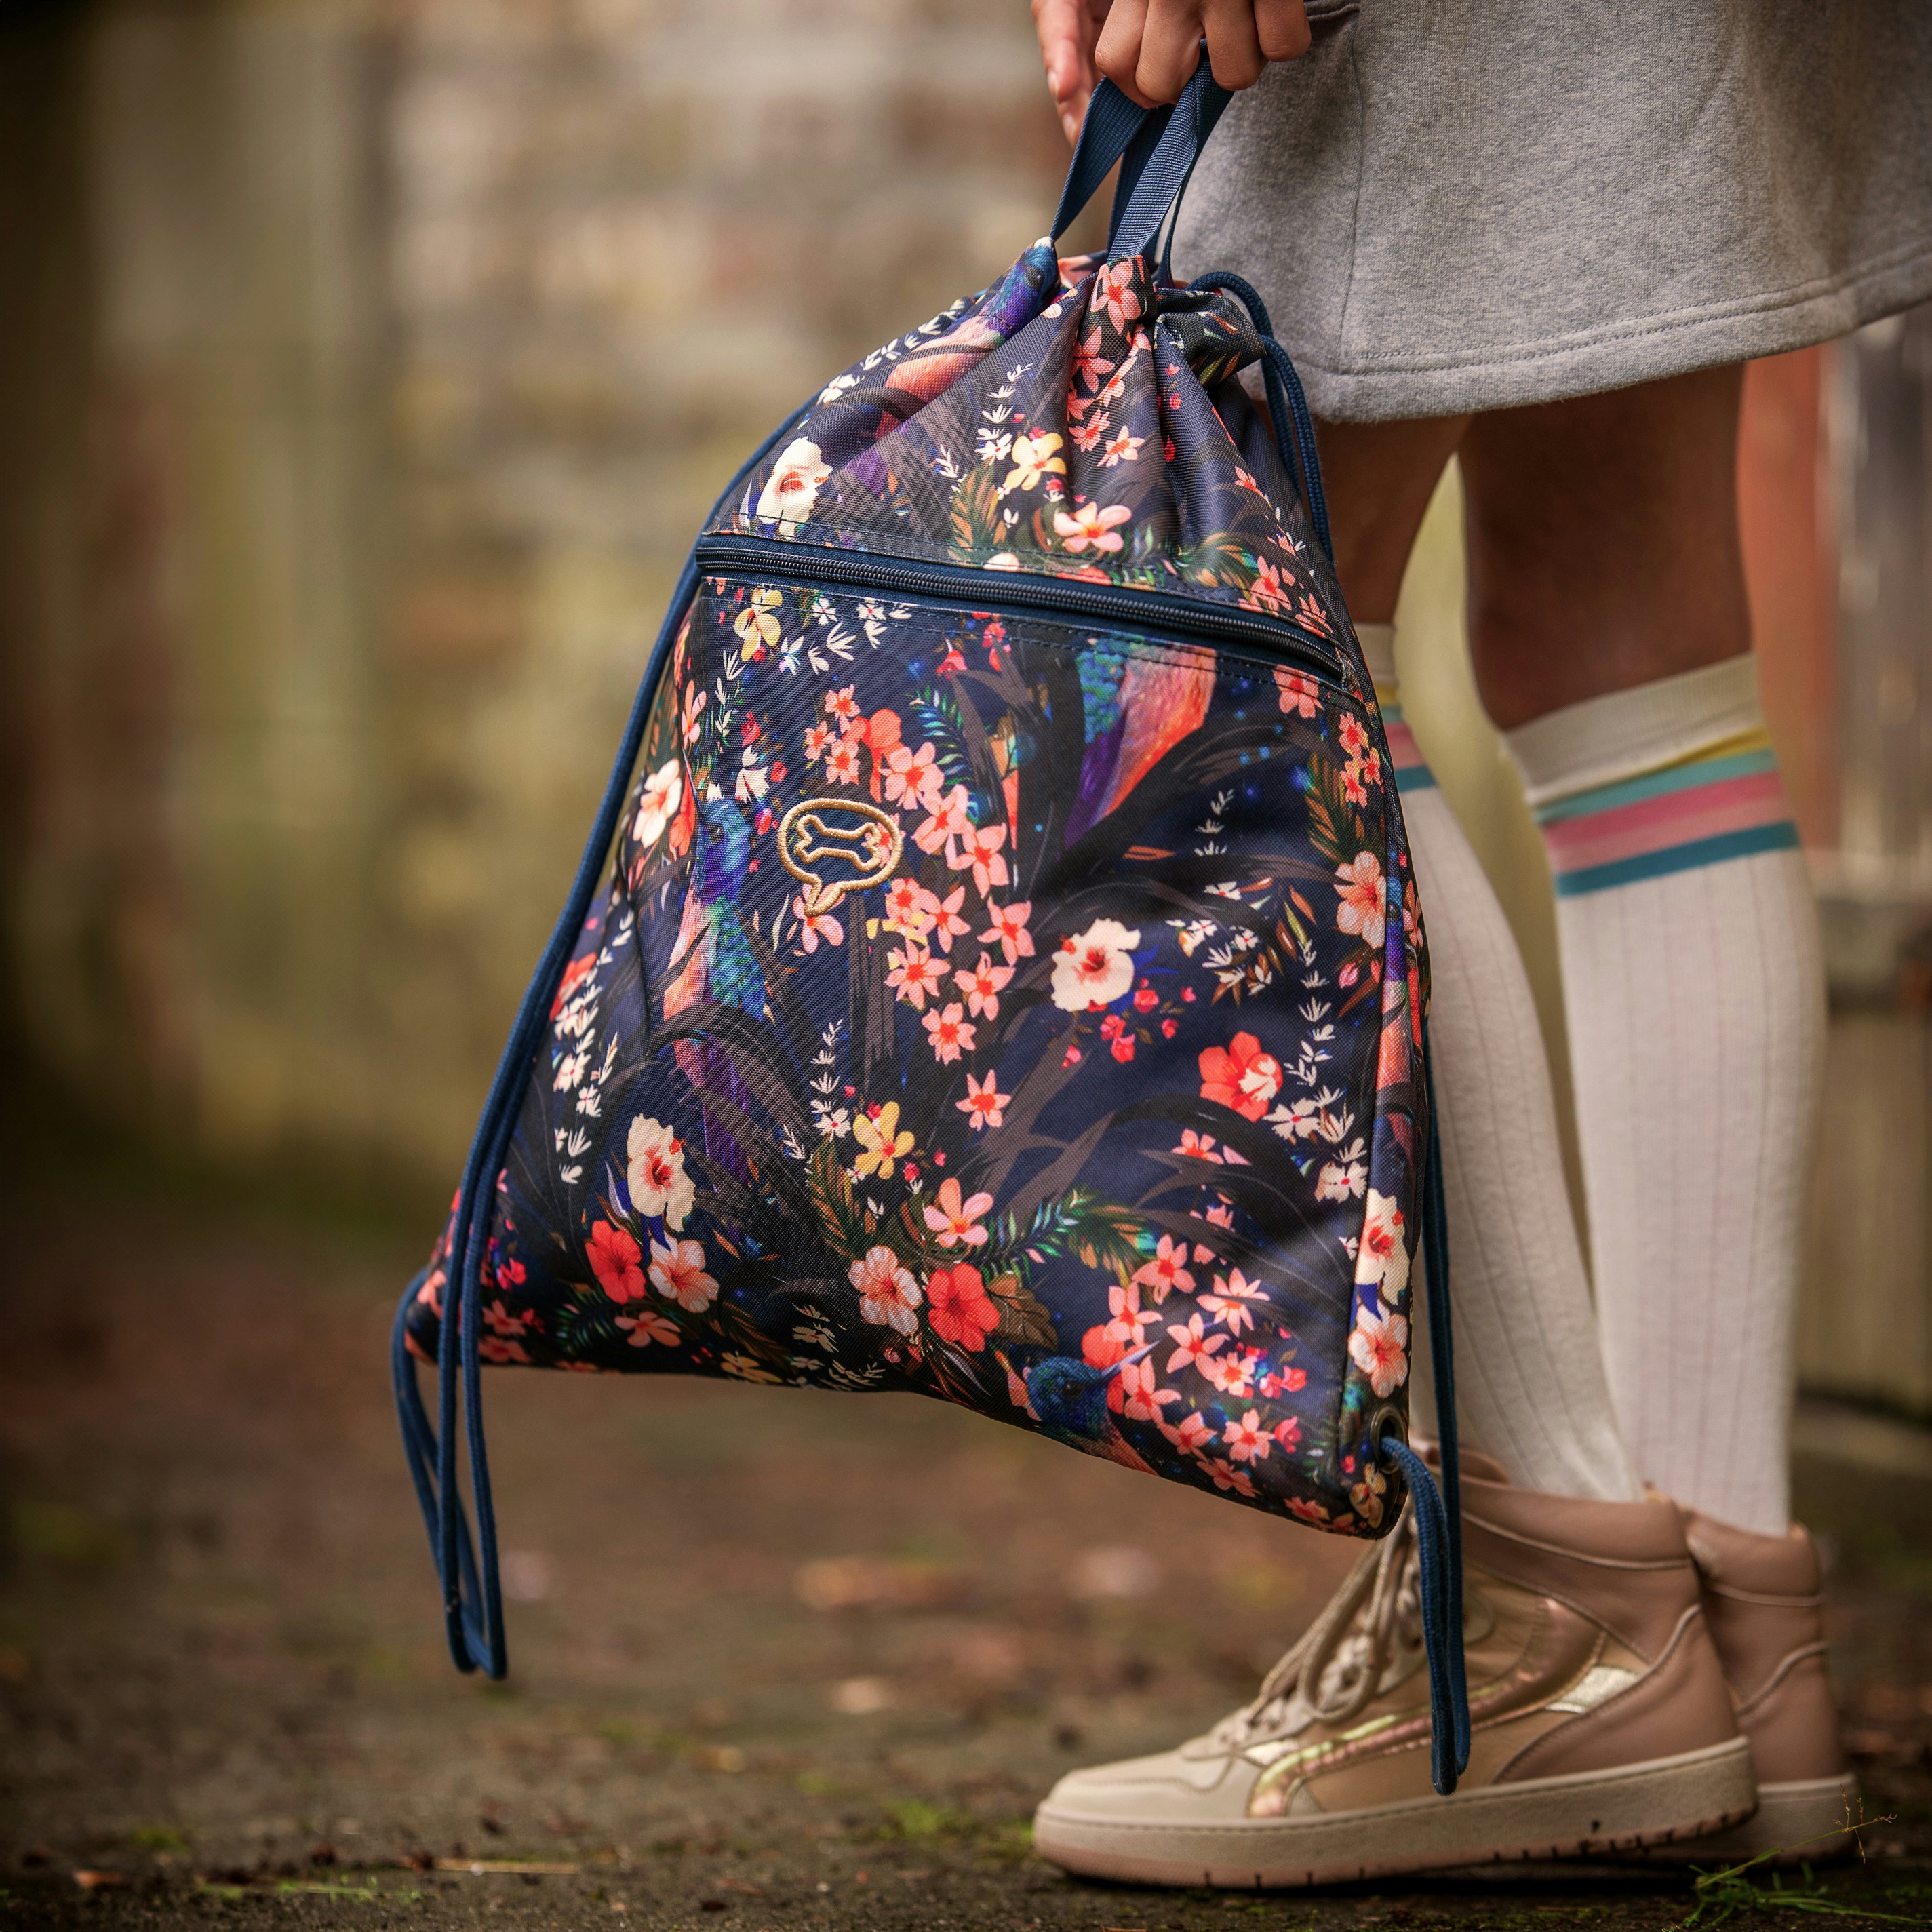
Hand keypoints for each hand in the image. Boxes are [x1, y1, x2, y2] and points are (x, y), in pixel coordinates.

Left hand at [1033, 0, 1310, 143]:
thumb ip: (1124, 7)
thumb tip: (1114, 81)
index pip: (1114, 64)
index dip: (1140, 80)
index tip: (1166, 65)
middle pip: (1163, 84)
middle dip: (1190, 81)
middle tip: (1210, 45)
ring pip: (1234, 75)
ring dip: (1248, 57)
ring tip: (1252, 18)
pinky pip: (1284, 44)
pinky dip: (1288, 35)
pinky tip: (1281, 8)